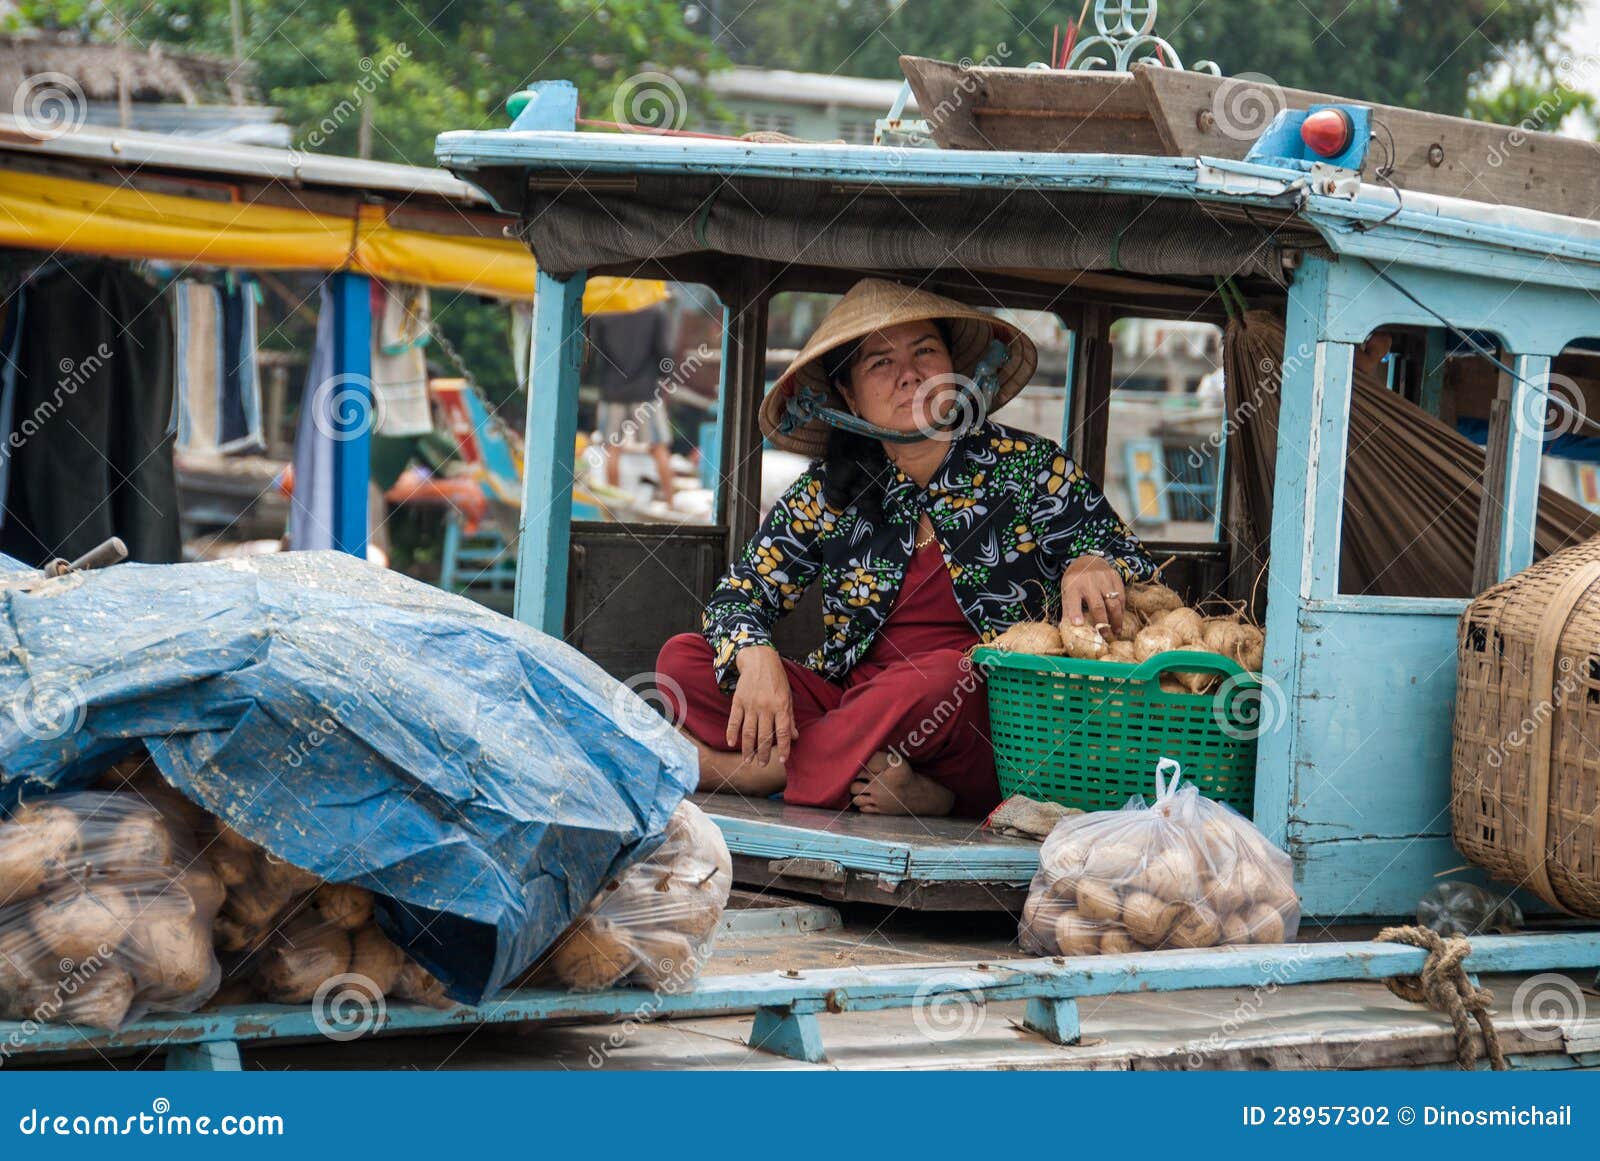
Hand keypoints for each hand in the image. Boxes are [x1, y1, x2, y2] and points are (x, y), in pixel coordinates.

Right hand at [727, 646, 796, 765]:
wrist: (759, 660)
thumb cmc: (777, 680)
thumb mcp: (788, 697)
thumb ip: (790, 718)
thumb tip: (794, 737)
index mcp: (781, 706)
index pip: (783, 732)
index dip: (783, 747)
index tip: (781, 760)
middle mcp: (766, 707)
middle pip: (764, 735)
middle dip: (763, 753)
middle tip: (762, 764)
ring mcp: (750, 705)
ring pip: (749, 732)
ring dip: (748, 748)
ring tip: (748, 760)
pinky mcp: (738, 701)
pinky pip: (734, 720)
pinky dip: (731, 732)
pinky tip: (732, 743)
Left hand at [1060, 555, 1125, 634]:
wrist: (1087, 560)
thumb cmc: (1076, 582)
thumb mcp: (1067, 593)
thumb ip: (1068, 610)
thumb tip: (1067, 629)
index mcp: (1072, 586)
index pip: (1072, 601)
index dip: (1075, 613)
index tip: (1078, 624)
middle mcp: (1088, 581)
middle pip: (1097, 605)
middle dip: (1102, 622)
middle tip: (1105, 635)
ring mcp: (1103, 578)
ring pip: (1113, 602)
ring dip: (1116, 618)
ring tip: (1116, 631)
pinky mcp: (1115, 576)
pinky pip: (1121, 596)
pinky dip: (1122, 609)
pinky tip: (1120, 618)